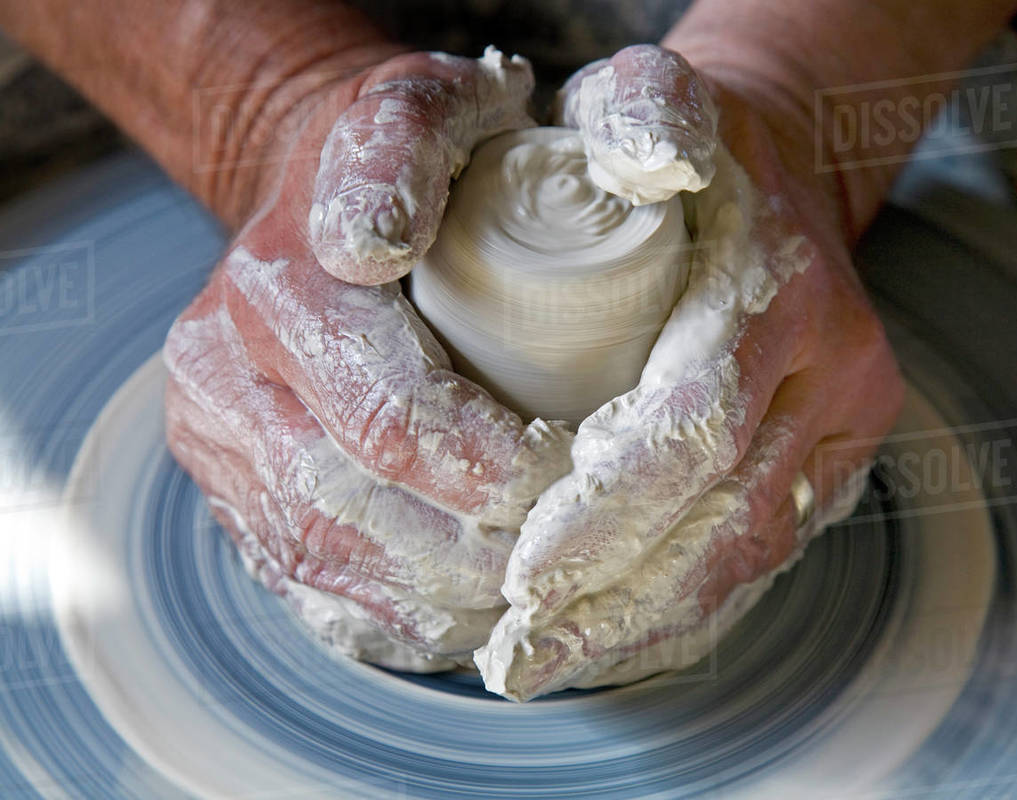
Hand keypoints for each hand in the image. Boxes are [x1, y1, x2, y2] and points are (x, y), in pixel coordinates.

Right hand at [164, 49, 576, 668]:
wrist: (316, 196)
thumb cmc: (406, 165)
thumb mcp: (421, 112)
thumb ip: (410, 140)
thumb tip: (373, 243)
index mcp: (279, 288)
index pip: (393, 418)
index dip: (494, 470)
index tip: (575, 477)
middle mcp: (222, 368)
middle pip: (359, 508)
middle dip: (477, 550)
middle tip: (567, 552)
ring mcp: (215, 438)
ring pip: (328, 560)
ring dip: (439, 597)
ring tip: (527, 593)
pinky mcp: (225, 485)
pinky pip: (301, 582)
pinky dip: (390, 614)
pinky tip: (459, 613)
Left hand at [476, 47, 904, 698]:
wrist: (787, 172)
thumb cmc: (701, 145)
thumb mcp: (664, 97)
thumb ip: (644, 110)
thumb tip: (631, 160)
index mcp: (788, 299)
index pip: (695, 429)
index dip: (611, 511)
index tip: (525, 574)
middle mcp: (833, 376)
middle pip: (724, 519)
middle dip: (618, 600)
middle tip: (521, 658)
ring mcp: (842, 426)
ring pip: (749, 555)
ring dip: (649, 622)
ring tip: (553, 666)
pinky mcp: (833, 459)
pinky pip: (764, 552)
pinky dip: (689, 607)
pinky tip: (619, 640)